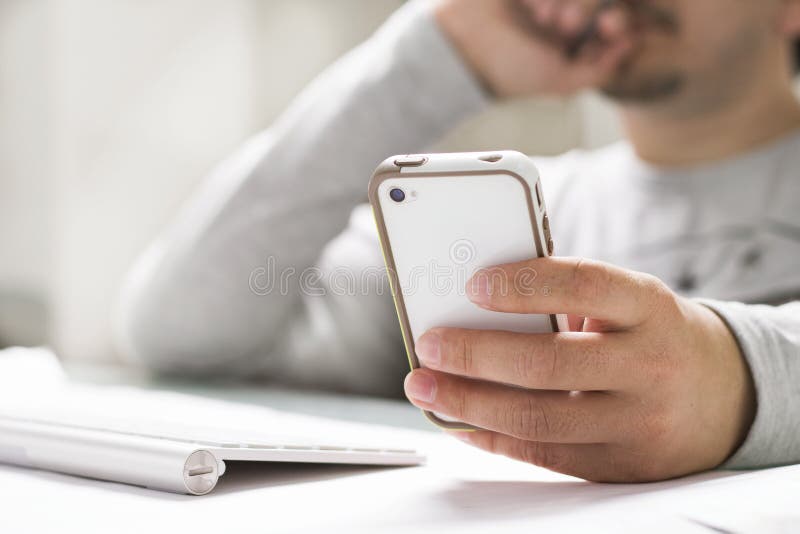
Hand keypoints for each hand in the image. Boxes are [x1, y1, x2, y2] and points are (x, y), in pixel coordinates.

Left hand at [403, 257, 755, 481]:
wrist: (727, 395)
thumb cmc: (652, 335)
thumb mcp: (630, 302)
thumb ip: (569, 298)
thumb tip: (474, 305)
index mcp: (649, 307)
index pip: (583, 284)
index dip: (523, 284)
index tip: (472, 285)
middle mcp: (649, 365)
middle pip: (547, 363)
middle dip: (474, 354)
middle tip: (429, 345)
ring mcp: (639, 422)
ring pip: (538, 419)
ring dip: (468, 404)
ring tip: (426, 388)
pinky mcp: (624, 465)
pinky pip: (544, 455)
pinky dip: (492, 438)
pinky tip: (459, 421)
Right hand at [434, 0, 633, 97]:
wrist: (459, 45)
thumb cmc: (507, 69)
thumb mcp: (559, 81)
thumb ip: (600, 71)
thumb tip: (634, 46)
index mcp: (574, 38)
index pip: (615, 18)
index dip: (621, 20)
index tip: (613, 26)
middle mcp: (563, 10)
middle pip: (598, 1)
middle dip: (589, 8)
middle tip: (567, 26)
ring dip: (569, 0)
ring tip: (542, 18)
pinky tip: (528, 5)